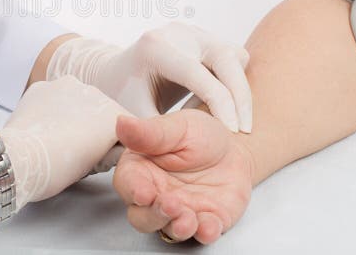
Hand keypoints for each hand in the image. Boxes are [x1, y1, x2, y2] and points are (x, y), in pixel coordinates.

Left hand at [1, 76, 129, 208]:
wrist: (21, 159)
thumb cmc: (59, 169)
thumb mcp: (94, 166)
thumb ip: (109, 152)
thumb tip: (113, 149)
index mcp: (113, 114)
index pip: (124, 127)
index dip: (114, 142)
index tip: (101, 155)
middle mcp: (94, 92)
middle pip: (100, 109)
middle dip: (93, 123)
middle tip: (76, 147)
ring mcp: (66, 85)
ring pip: (76, 98)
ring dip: (72, 112)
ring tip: (55, 136)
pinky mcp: (42, 85)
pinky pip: (52, 96)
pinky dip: (49, 107)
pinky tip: (41, 126)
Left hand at [46, 23, 251, 131]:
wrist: (119, 71)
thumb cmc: (124, 94)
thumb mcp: (134, 112)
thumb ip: (154, 129)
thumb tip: (177, 151)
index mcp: (155, 48)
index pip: (197, 73)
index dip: (220, 103)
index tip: (233, 132)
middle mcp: (177, 34)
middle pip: (226, 58)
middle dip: (240, 95)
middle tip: (244, 129)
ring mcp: (192, 31)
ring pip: (234, 56)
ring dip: (240, 87)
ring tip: (232, 118)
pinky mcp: (204, 36)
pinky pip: (232, 56)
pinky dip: (235, 79)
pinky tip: (220, 102)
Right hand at [112, 109, 253, 244]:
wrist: (233, 146)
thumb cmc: (197, 135)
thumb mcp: (175, 127)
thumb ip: (148, 132)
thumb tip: (122, 123)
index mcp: (141, 169)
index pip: (127, 184)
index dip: (133, 191)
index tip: (143, 193)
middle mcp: (157, 195)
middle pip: (142, 217)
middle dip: (153, 216)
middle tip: (169, 204)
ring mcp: (181, 212)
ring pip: (169, 230)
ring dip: (177, 228)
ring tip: (187, 218)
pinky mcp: (207, 221)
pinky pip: (204, 233)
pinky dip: (206, 232)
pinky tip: (209, 225)